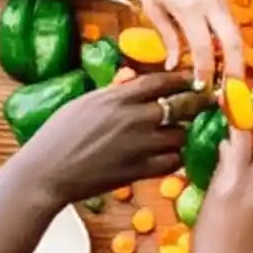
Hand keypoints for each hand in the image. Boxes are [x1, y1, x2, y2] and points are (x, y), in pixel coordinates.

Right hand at [14, 73, 211, 204]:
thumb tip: (134, 86)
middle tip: (204, 104)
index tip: (193, 79)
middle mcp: (134, 119)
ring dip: (182, 134)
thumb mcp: (83, 104)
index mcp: (117, 98)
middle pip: (180, 107)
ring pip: (181, 136)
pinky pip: (173, 162)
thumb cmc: (57, 136)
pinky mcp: (141, 170)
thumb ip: (114, 95)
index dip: (182, 79)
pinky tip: (169, 155)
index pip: (160, 82)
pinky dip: (175, 158)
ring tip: (179, 134)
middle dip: (195, 104)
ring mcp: (140, 146)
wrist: (47, 173)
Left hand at [129, 0, 243, 83]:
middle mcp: (211, 6)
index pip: (204, 49)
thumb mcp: (152, 8)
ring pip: (237, 35)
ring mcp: (220, 0)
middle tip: (233, 92)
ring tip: (233, 80)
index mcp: (190, 9)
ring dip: (237, 58)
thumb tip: (175, 64)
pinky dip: (232, 44)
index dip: (205, 72)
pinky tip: (226, 57)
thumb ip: (168, 37)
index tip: (203, 88)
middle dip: (236, 70)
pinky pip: (232, 25)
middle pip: (233, 44)